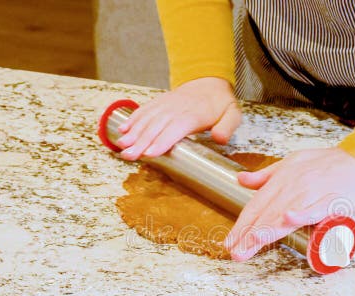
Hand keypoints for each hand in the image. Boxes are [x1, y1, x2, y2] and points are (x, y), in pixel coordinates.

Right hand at [115, 77, 240, 160]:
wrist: (209, 80)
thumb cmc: (220, 102)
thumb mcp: (233, 114)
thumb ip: (227, 127)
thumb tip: (220, 139)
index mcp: (194, 114)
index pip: (175, 128)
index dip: (162, 141)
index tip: (150, 153)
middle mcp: (177, 108)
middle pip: (156, 126)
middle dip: (140, 142)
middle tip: (128, 156)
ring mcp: (166, 104)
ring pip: (147, 119)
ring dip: (132, 132)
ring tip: (121, 146)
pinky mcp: (159, 102)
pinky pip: (144, 110)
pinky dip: (132, 120)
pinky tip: (122, 130)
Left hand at [224, 147, 354, 260]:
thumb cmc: (328, 163)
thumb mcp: (292, 162)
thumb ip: (267, 175)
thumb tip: (241, 180)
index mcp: (283, 179)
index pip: (257, 205)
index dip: (242, 224)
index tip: (230, 242)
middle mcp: (294, 185)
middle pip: (268, 213)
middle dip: (250, 234)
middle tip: (236, 253)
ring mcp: (313, 192)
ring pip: (287, 213)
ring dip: (269, 229)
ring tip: (252, 244)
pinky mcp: (333, 198)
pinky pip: (316, 208)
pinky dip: (303, 213)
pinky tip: (290, 220)